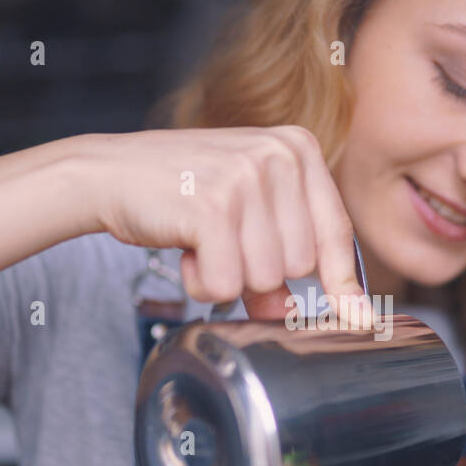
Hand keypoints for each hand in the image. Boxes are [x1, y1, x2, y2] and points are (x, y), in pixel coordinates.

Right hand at [69, 126, 367, 320]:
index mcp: (298, 148)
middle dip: (258, 273)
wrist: (108, 172)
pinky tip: (185, 251)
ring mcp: (247, 179)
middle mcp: (280, 156)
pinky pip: (228, 284)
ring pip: (267, 279)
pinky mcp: (214, 207)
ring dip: (227, 278)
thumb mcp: (245, 211)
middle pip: (301, 266)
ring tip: (200, 242)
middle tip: (220, 244)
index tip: (357, 317)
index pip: (337, 233)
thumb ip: (283, 253)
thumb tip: (314, 313)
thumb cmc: (181, 192)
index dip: (343, 284)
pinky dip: (203, 283)